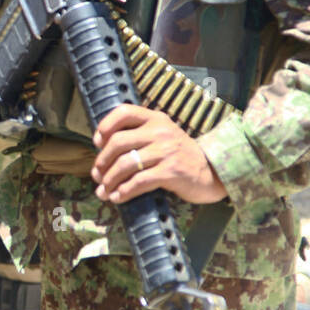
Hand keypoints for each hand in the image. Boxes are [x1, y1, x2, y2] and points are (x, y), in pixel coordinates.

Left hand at [90, 104, 226, 204]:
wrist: (212, 172)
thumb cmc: (180, 156)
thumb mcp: (163, 137)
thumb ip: (140, 136)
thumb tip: (103, 150)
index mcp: (156, 119)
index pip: (124, 111)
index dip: (105, 126)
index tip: (97, 142)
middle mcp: (161, 131)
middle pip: (118, 142)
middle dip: (102, 161)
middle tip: (97, 175)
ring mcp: (166, 151)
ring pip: (125, 164)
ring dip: (110, 180)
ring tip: (104, 191)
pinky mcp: (171, 172)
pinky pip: (139, 182)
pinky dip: (123, 192)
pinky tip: (117, 198)